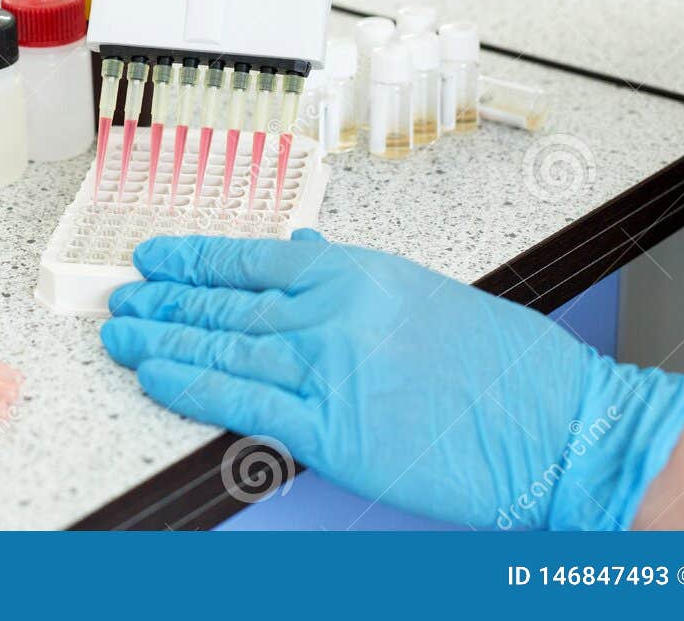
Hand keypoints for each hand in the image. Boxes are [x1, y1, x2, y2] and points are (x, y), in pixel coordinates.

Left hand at [101, 230, 683, 529]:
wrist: (561, 426)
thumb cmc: (509, 368)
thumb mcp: (426, 296)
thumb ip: (355, 278)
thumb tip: (304, 255)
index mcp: (357, 273)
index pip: (250, 259)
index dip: (193, 260)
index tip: (156, 258)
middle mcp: (333, 312)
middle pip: (225, 305)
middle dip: (165, 303)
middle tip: (123, 298)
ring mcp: (328, 369)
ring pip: (221, 349)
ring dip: (163, 342)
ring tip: (122, 335)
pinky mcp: (332, 430)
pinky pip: (242, 404)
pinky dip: (191, 390)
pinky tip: (156, 379)